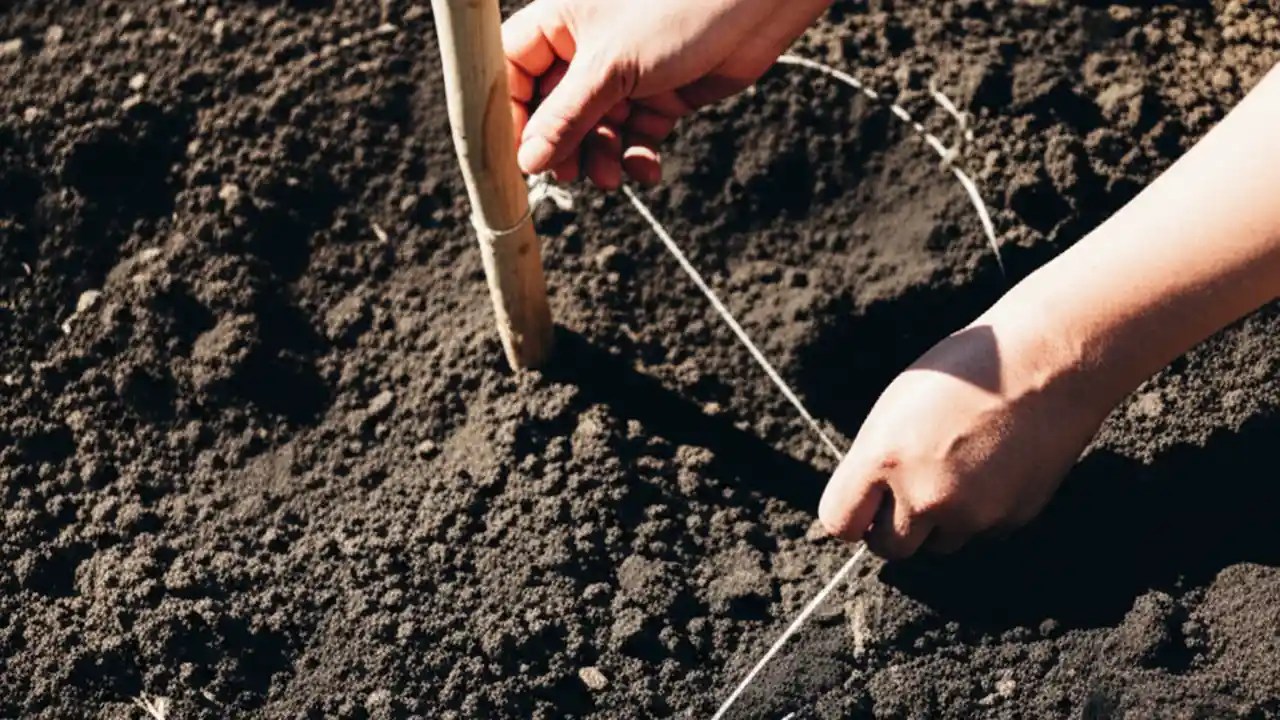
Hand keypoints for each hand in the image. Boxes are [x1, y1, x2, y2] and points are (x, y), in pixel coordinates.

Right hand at [502, 0, 830, 187]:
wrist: (759, 1)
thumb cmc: (679, 8)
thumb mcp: (611, 68)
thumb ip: (566, 118)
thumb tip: (528, 163)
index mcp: (561, 22)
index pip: (514, 69)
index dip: (511, 113)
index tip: (515, 155)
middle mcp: (589, 47)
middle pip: (555, 107)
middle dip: (562, 144)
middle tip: (567, 176)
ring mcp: (627, 72)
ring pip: (596, 127)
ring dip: (600, 156)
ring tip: (612, 177)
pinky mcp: (663, 93)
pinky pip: (636, 133)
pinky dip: (638, 154)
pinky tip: (647, 169)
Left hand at [817, 307, 1112, 559]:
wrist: (1048, 362)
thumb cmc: (968, 370)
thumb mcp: (897, 404)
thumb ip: (874, 459)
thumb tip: (864, 501)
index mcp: (884, 457)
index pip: (839, 523)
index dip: (849, 516)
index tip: (861, 507)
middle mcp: (924, 494)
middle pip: (889, 548)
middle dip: (890, 528)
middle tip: (904, 496)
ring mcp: (970, 513)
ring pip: (937, 545)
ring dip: (936, 523)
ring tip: (955, 471)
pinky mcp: (1010, 519)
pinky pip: (979, 534)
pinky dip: (977, 515)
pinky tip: (991, 471)